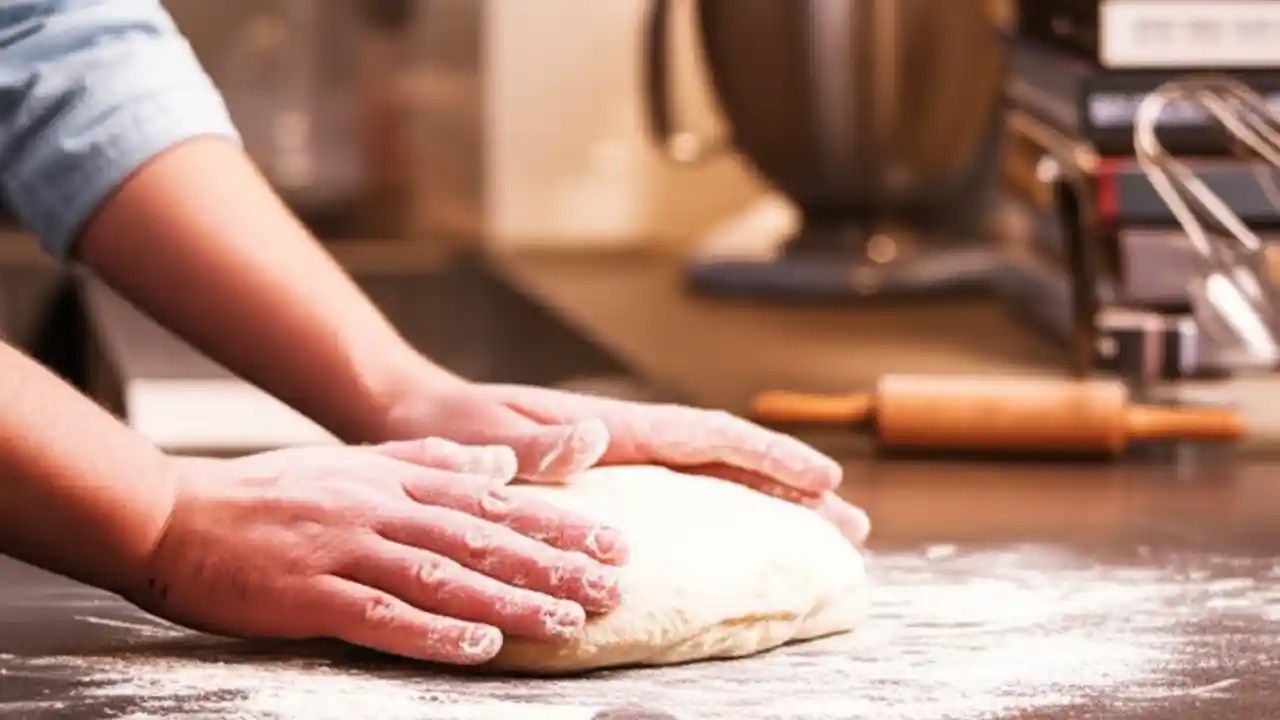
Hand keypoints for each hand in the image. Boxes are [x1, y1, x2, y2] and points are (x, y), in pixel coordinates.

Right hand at [130, 442, 627, 663]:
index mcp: (396, 482)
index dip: (556, 525)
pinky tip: (481, 649)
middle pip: (483, 540)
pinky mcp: (312, 594)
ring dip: (511, 603)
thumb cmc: (271, 493)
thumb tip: (498, 465)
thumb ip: (429, 463)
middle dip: (553, 565)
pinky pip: (382, 617)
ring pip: (446, 578)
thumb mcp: (354, 464)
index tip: (610, 541)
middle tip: (612, 586)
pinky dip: (435, 634)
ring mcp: (347, 552)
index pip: (493, 504)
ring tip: (567, 623)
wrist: (179, 514)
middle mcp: (382, 511)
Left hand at [382, 379, 870, 544]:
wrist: (414, 415)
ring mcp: (621, 455)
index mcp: (611, 428)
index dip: (769, 459)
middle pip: (729, 459)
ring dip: (771, 499)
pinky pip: (683, 490)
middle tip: (852, 526)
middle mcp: (627, 437)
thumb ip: (535, 444)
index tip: (825, 481)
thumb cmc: (446, 427)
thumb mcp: (481, 439)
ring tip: (826, 530)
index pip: (707, 438)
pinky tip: (745, 531)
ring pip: (713, 474)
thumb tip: (595, 436)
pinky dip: (727, 506)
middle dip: (793, 487)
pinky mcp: (608, 475)